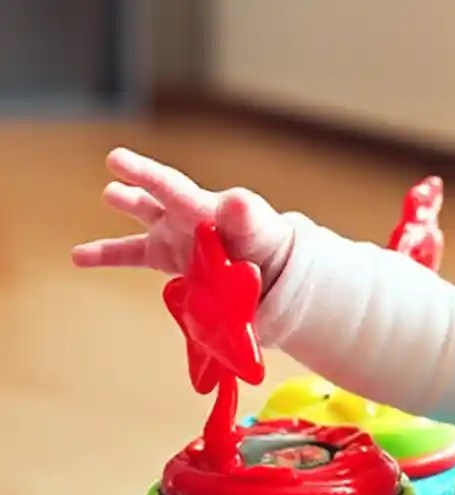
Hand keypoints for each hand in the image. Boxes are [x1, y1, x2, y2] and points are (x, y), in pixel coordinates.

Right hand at [72, 147, 295, 289]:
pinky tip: (77, 256)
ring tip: (110, 194)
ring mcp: (172, 233)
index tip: (116, 159)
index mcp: (204, 206)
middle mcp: (184, 213)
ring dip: (127, 205)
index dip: (143, 173)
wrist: (267, 266)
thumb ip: (245, 217)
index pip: (172, 187)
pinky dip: (104, 256)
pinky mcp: (166, 256)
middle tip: (115, 160)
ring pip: (143, 216)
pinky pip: (131, 255)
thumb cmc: (263, 241)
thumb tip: (237, 201)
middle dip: (139, 177)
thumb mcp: (259, 229)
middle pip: (156, 193)